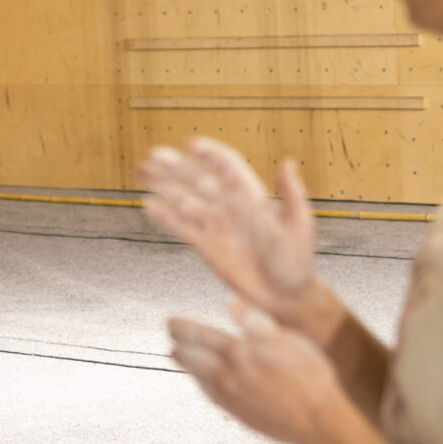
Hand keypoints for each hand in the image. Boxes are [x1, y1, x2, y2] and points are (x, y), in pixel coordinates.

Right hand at [139, 140, 327, 333]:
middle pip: (199, 181)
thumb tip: (286, 162)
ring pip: (185, 201)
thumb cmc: (296, 262)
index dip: (211, 155)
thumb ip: (291, 194)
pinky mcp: (206, 247)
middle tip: (154, 156)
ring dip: (164, 186)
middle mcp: (230, 208)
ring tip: (144, 172)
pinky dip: (165, 217)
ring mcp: (216, 227)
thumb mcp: (298, 226)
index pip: (228, 168)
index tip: (192, 146)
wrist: (285, 297)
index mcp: (252, 198)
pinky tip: (149, 206)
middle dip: (177, 168)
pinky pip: (181, 228)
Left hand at [168, 300, 345, 443]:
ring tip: (175, 356)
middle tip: (169, 336)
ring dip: (186, 365)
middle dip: (180, 344)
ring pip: (200, 378)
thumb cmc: (310, 375)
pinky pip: (212, 397)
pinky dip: (201, 385)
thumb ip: (256, 322)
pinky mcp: (239, 415)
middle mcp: (230, 376)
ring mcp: (232, 398)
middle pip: (195, 357)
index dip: (184, 328)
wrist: (319, 421)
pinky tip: (201, 383)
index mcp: (241, 353)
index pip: (203, 336)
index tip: (169, 321)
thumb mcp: (288, 339)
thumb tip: (230, 302)